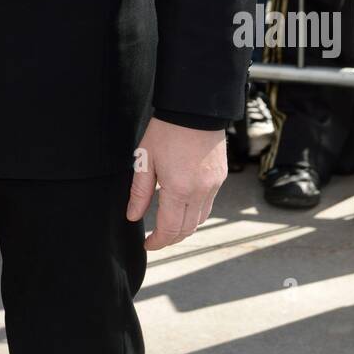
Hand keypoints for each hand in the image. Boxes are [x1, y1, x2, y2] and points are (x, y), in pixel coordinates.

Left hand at [126, 117, 226, 248]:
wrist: (195, 109)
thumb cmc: (166, 131)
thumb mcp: (145, 160)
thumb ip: (139, 192)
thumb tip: (133, 216)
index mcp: (179, 189)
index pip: (169, 229)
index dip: (157, 242)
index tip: (147, 244)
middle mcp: (200, 192)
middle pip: (187, 230)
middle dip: (171, 239)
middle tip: (156, 239)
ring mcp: (214, 185)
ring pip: (200, 219)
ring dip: (185, 228)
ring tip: (169, 226)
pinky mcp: (221, 178)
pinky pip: (208, 204)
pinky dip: (196, 213)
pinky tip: (183, 207)